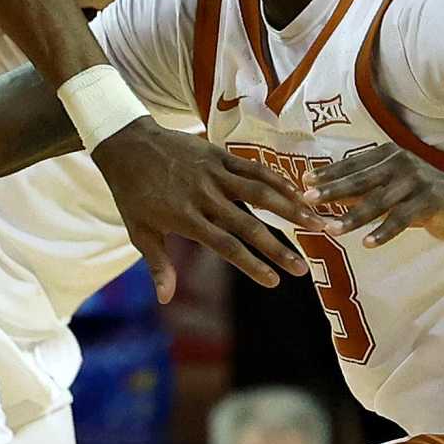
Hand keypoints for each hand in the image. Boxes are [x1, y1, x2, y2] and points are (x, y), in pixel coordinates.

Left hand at [88, 120, 318, 302]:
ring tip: (316, 223)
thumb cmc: (132, 193)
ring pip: (259, 192)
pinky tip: (299, 192)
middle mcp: (204, 196)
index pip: (225, 246)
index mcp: (186, 218)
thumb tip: (165, 298)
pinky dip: (277, 179)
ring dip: (289, 209)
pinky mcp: (219, 154)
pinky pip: (253, 167)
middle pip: (248, 225)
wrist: (127, 144)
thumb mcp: (139, 231)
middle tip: (303, 267)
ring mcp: (214, 173)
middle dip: (278, 248)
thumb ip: (158, 264)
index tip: (274, 281)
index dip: (251, 264)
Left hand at [305, 145, 443, 246]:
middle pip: (360, 180)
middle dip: (332, 190)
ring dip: (353, 217)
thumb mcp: (388, 186)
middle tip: (307, 199)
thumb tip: (320, 191)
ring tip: (331, 229)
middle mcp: (401, 163)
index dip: (328, 174)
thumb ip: (359, 187)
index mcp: (387, 155)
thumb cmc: (418, 193)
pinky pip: (402, 219)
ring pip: (378, 202)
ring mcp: (416, 182)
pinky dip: (384, 232)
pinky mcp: (430, 202)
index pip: (352, 165)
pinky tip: (367, 243)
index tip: (303, 183)